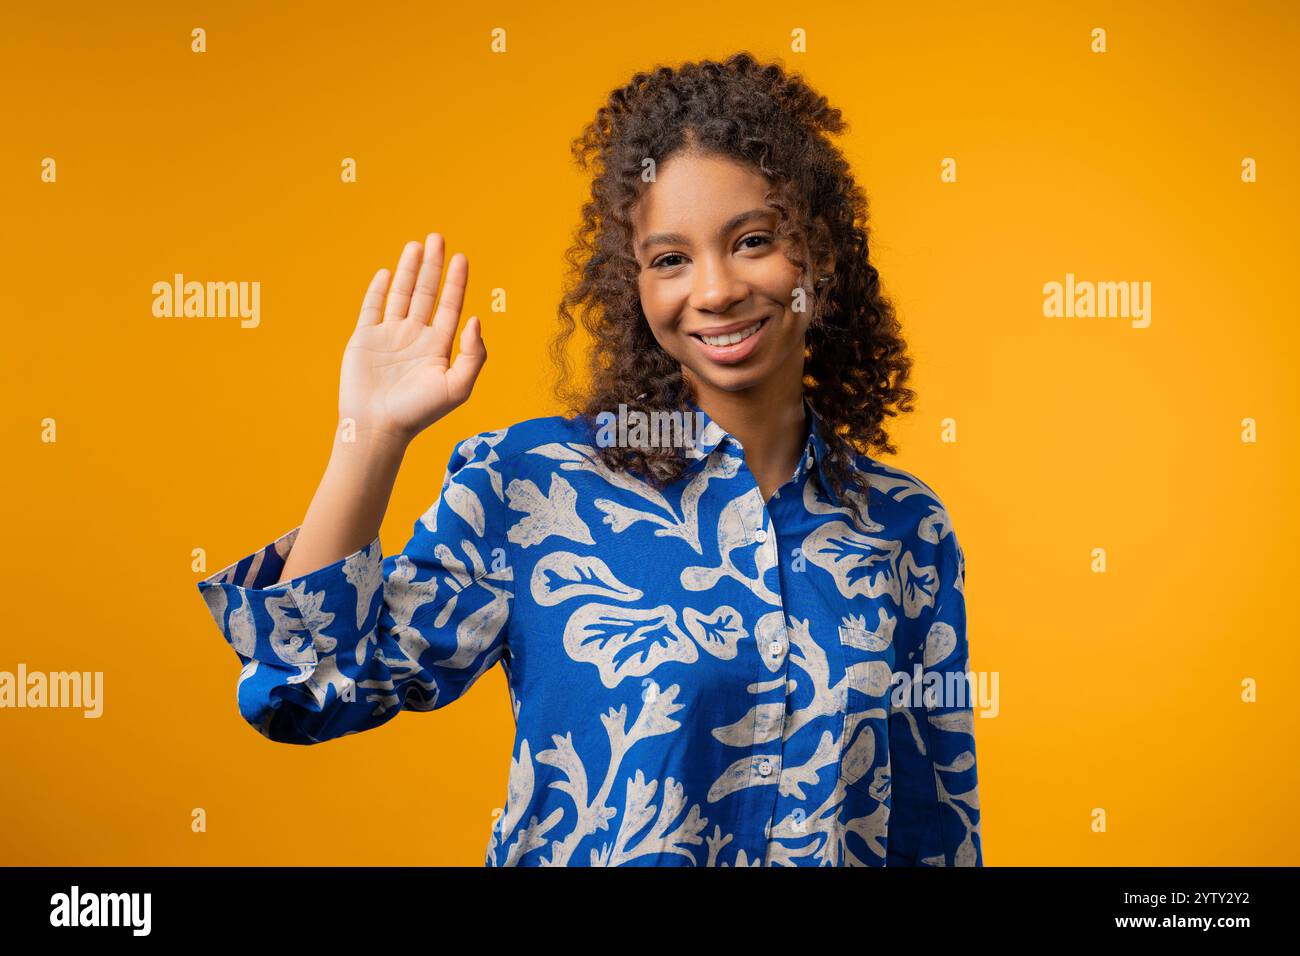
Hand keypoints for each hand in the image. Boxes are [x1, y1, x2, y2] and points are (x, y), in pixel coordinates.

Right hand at [339, 234, 485, 446]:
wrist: (379, 426)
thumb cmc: (420, 412)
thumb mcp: (458, 387)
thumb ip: (473, 354)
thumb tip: (475, 319)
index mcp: (438, 346)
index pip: (450, 306)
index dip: (456, 282)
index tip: (461, 258)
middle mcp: (415, 337)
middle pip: (427, 293)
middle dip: (434, 266)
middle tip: (438, 238)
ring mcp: (389, 336)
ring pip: (401, 294)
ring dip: (409, 270)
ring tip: (417, 245)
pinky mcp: (365, 339)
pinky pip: (372, 308)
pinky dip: (378, 289)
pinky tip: (386, 272)